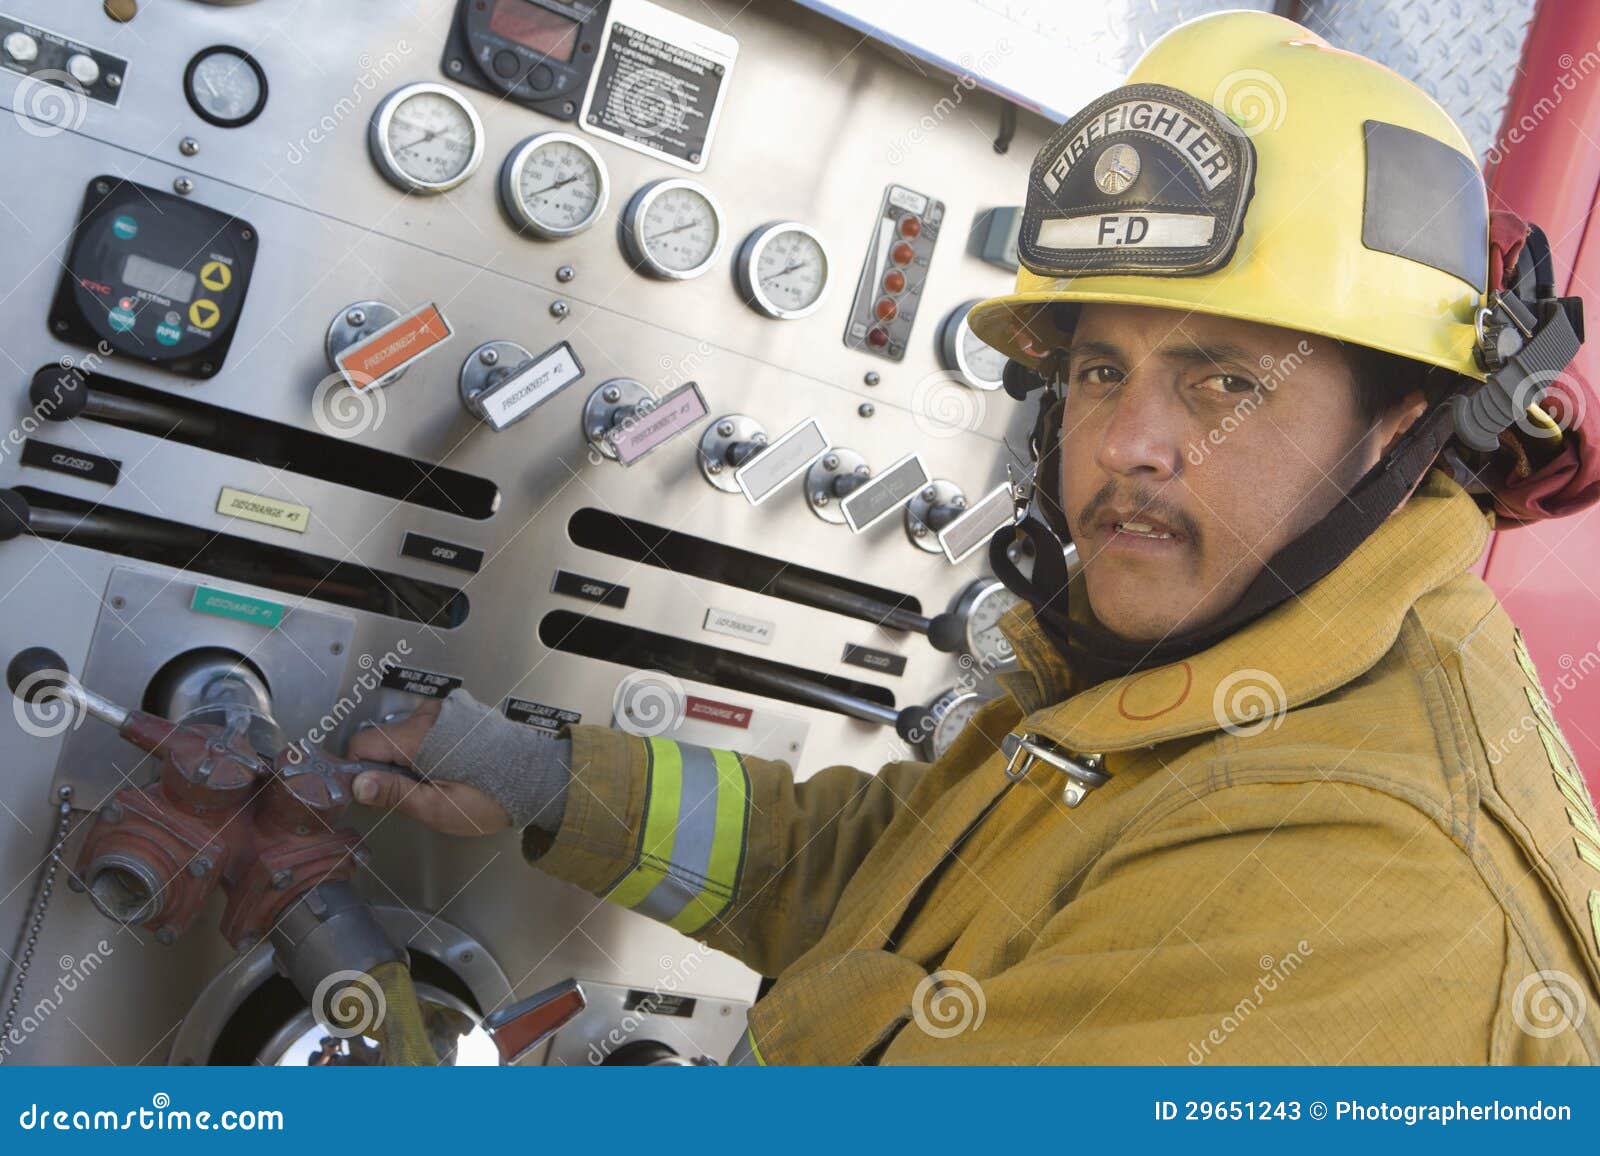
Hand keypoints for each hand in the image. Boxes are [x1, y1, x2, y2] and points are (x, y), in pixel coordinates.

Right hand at [347, 701, 510, 835]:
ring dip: (411, 754)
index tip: (375, 789)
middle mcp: (431, 713)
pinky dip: (431, 742)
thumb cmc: (493, 797)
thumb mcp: (440, 808)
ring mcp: (447, 707)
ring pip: (405, 730)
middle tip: (418, 788)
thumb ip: (395, 794)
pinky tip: (452, 761)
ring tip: (440, 776)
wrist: (539, 778)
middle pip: (384, 736)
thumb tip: (358, 785)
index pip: (362, 742)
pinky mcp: (461, 708)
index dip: (361, 769)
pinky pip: (429, 723)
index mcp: (420, 736)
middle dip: (390, 764)